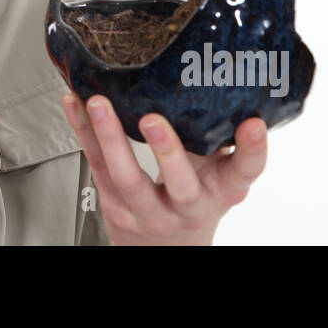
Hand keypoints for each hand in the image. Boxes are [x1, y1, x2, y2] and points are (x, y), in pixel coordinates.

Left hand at [62, 92, 267, 244]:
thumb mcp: (217, 173)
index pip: (244, 172)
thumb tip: (222, 78)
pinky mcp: (116, 206)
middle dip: (167, 152)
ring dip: (110, 138)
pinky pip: (97, 166)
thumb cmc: (194, 198)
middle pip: (181, 186)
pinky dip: (84, 132)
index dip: (252, 150)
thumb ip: (218, 135)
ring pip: (128, 179)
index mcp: (222, 190)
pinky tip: (75, 105)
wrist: (166, 249)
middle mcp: (189, 206)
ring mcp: (149, 212)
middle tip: (153, 120)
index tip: (252, 124)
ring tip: (99, 104)